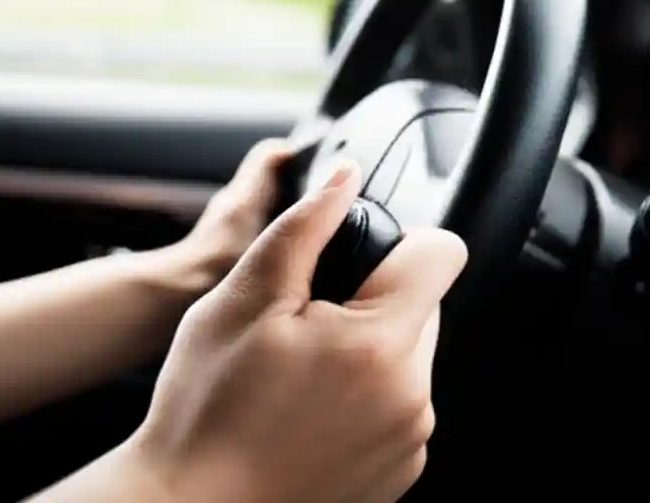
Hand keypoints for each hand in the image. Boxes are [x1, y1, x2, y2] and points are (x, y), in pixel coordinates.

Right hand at [125, 159, 467, 502]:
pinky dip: (364, 400)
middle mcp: (412, 397)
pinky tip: (307, 414)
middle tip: (305, 326)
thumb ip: (305, 227)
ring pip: (408, 359)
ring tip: (300, 376)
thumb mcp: (243, 299)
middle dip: (373, 303)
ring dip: (368, 352)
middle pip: (422, 308)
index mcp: (380, 344)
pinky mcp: (400, 473)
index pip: (442, 252)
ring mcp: (411, 441)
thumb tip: (346, 177)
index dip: (400, 241)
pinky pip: (398, 408)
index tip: (356, 262)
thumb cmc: (207, 411)